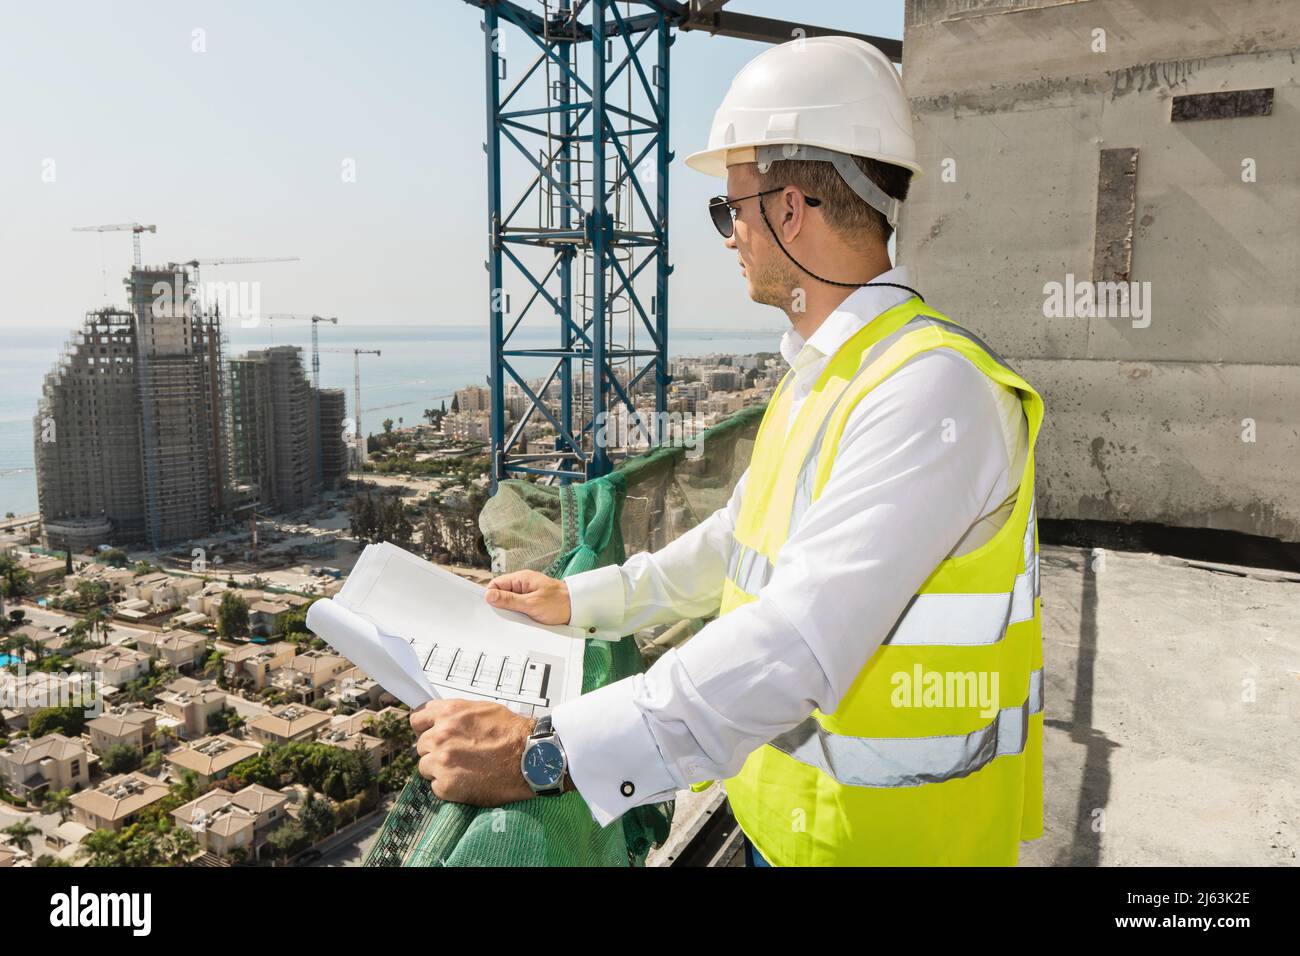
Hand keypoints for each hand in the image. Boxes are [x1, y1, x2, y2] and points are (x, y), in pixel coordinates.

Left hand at [410, 699, 535, 805]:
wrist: (530, 758)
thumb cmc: (512, 733)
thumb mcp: (482, 709)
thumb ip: (455, 714)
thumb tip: (439, 720)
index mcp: (448, 713)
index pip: (417, 720)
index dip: (425, 728)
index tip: (431, 733)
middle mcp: (440, 735)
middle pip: (421, 746)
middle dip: (435, 750)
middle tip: (456, 754)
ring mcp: (442, 761)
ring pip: (425, 767)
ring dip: (439, 769)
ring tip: (463, 769)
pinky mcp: (446, 785)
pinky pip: (436, 786)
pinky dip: (448, 786)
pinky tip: (467, 780)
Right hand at [485, 570, 570, 624]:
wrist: (578, 609)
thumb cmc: (558, 603)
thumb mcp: (531, 603)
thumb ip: (509, 600)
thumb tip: (489, 595)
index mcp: (521, 579)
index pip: (496, 584)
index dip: (490, 596)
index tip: (489, 609)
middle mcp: (522, 585)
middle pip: (501, 594)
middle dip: (499, 606)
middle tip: (500, 618)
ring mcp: (526, 595)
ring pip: (509, 603)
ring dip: (509, 612)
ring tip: (510, 621)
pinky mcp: (531, 605)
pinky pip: (517, 609)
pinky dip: (516, 616)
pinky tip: (517, 623)